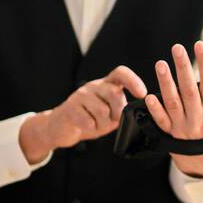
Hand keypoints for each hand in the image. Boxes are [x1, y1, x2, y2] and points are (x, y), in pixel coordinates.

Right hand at [21, 65, 148, 158]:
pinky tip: (85, 126)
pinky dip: (91, 128)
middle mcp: (93, 86)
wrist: (60, 127)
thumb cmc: (88, 119)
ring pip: (102, 111)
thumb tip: (134, 112)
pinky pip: (88, 121)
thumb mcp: (109, 114)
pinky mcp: (70, 108)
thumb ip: (121, 110)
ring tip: (96, 124)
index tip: (142, 93)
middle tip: (113, 120)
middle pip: (114, 93)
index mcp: (105, 85)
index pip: (121, 73)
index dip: (133, 81)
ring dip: (103, 124)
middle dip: (118, 112)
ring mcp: (80, 96)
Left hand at [144, 41, 202, 177]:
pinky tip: (149, 96)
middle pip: (190, 91)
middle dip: (183, 69)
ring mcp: (183, 126)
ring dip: (166, 83)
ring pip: (174, 102)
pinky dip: (155, 109)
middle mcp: (199, 119)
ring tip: (161, 63)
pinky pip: (161, 120)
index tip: (200, 45)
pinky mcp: (169, 132)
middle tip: (177, 48)